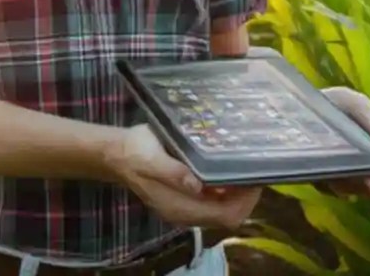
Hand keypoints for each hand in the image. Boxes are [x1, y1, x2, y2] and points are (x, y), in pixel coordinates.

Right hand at [101, 125, 262, 229]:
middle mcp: (184, 214)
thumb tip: (197, 185)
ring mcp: (184, 209)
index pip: (224, 215)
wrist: (116, 153)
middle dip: (245, 198)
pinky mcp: (183, 200)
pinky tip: (225, 171)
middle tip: (252, 172)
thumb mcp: (151, 158)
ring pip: (222, 210)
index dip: (244, 201)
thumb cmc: (134, 152)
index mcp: (178, 207)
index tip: (254, 178)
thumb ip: (174, 173)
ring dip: (236, 194)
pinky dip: (225, 191)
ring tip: (243, 169)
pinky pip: (213, 203)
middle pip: (227, 216)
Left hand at [320, 87, 369, 196]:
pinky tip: (325, 176)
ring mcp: (367, 175)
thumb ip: (367, 113)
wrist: (299, 120)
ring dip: (358, 182)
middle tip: (365, 168)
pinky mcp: (344, 187)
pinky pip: (347, 194)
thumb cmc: (332, 106)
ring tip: (338, 170)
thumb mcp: (348, 101)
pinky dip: (337, 186)